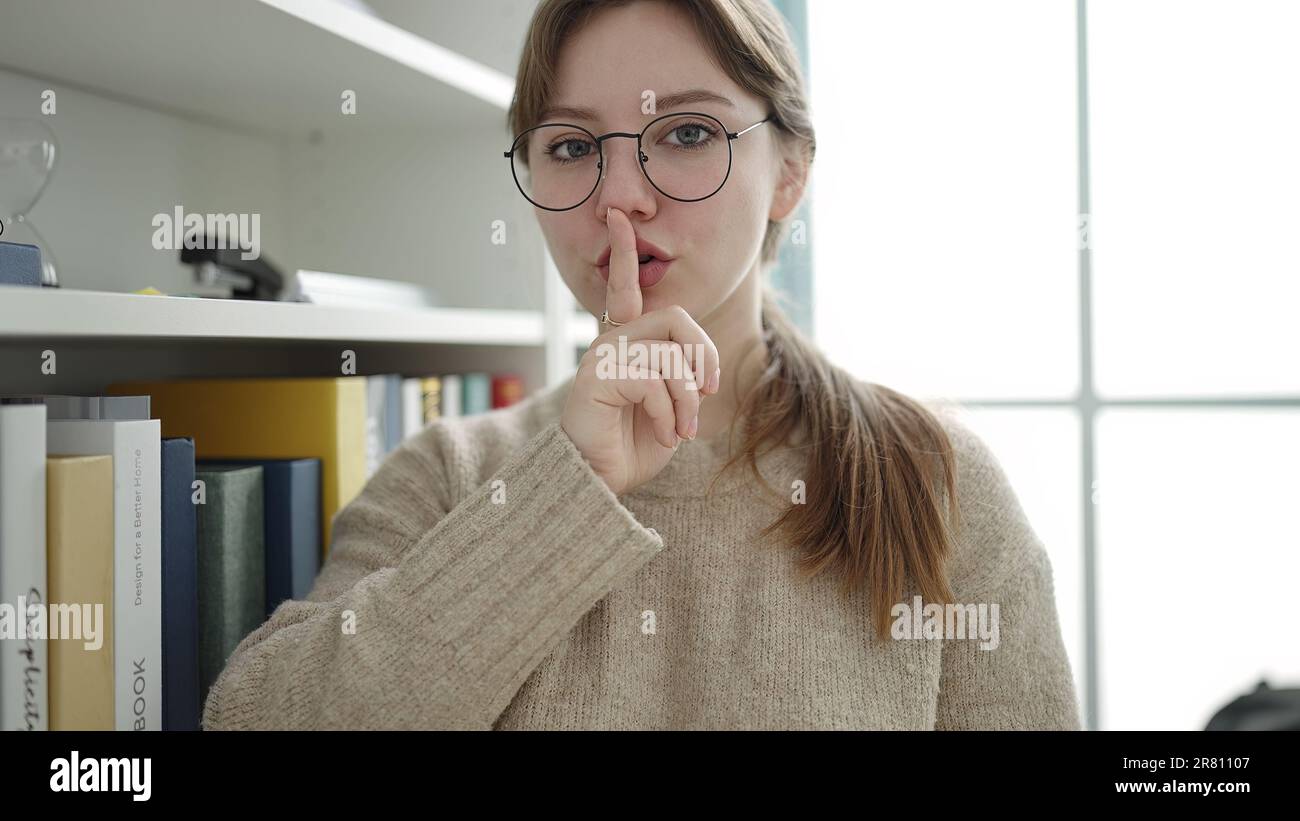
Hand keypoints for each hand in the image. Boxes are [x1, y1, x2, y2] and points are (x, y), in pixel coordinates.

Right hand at [561, 207, 720, 494]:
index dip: (623, 251)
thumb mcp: (672, 407)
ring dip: (689, 401)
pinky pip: (654, 381)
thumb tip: (701, 369)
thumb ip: (681, 375)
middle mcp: (611, 341)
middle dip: (704, 356)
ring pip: (672, 356)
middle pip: (677, 317)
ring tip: (681, 429)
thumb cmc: (633, 446)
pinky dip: (669, 413)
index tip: (616, 215)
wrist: (600, 482)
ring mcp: (602, 356)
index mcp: (627, 342)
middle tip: (707, 393)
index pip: (626, 287)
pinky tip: (663, 434)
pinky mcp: (597, 377)